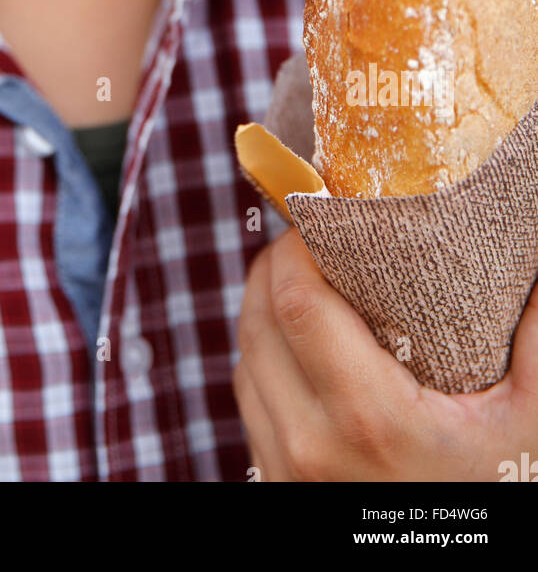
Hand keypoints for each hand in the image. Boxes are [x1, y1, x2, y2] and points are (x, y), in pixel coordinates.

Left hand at [233, 226, 537, 480]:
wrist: (453, 565)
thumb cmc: (504, 495)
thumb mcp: (534, 423)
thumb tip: (537, 254)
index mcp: (370, 420)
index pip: (295, 300)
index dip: (299, 244)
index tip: (325, 216)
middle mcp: (310, 447)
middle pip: (258, 318)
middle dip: (278, 264)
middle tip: (315, 238)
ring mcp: (285, 472)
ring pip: (244, 357)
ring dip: (266, 308)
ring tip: (308, 280)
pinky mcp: (275, 488)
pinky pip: (249, 400)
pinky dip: (263, 357)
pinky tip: (300, 341)